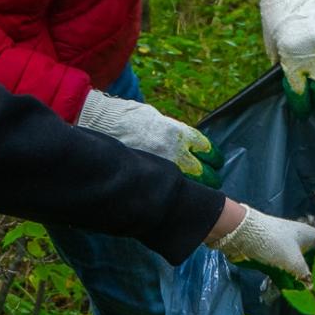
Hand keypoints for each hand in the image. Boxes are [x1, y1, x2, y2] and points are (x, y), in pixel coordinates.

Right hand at [79, 89, 222, 183]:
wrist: (99, 123)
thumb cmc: (125, 116)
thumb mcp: (154, 118)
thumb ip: (172, 131)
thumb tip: (184, 143)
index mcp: (177, 132)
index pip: (205, 148)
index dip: (213, 157)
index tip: (215, 161)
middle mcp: (173, 151)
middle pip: (203, 172)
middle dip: (209, 178)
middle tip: (212, 182)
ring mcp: (160, 167)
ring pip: (189, 186)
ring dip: (195, 190)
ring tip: (197, 195)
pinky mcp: (147, 177)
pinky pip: (167, 189)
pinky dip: (174, 194)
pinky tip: (175, 198)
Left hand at [206, 203, 314, 281]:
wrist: (242, 234)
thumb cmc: (273, 242)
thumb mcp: (293, 261)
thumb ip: (306, 276)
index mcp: (308, 234)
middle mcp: (298, 239)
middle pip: (313, 255)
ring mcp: (284, 246)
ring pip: (299, 263)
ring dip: (302, 276)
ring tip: (311, 293)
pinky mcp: (271, 253)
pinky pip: (285, 267)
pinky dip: (288, 276)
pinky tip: (292, 288)